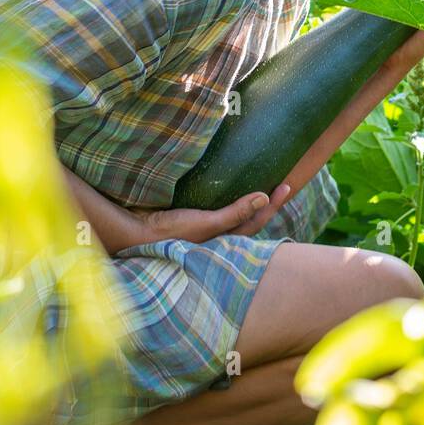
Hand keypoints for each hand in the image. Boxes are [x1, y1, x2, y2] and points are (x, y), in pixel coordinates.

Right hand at [139, 183, 293, 245]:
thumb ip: (234, 213)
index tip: (286, 186)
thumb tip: (264, 198)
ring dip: (250, 202)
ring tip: (264, 184)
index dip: (273, 205)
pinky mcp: (196, 219)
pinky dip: (230, 201)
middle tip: (283, 183)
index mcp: (226, 241)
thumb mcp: (207, 222)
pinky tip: (231, 189)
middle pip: (250, 219)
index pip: (257, 222)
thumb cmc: (173, 232)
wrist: (137, 233)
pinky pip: (220, 209)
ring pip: (236, 215)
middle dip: (268, 203)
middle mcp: (220, 237)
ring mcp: (208, 229)